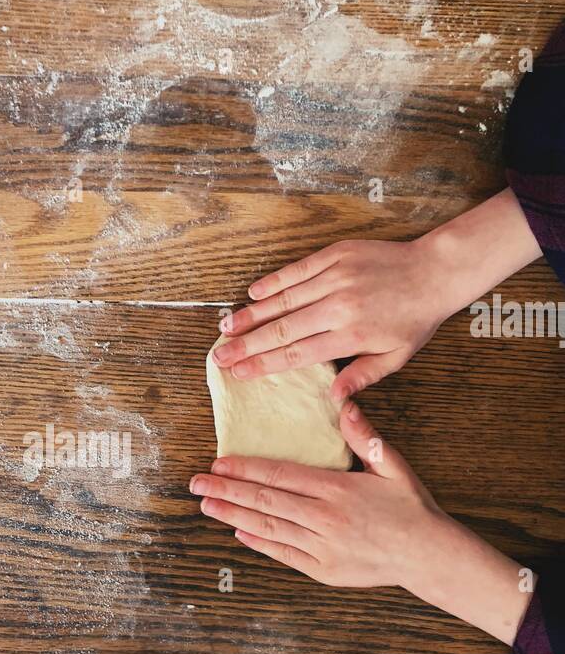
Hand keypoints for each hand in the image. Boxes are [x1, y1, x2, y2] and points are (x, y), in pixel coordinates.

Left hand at [190, 402, 529, 643]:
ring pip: (268, 528)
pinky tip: (239, 532)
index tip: (219, 462)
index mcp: (337, 489)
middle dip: (226, 491)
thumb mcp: (392, 465)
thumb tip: (345, 404)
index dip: (246, 469)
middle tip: (196, 483)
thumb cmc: (411, 508)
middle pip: (265, 501)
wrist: (428, 556)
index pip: (280, 475)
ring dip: (233, 516)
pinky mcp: (323, 570)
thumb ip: (365, 437)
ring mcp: (322, 547)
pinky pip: (284, 554)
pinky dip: (260, 543)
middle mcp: (324, 518)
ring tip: (206, 506)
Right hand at [211, 188, 541, 400]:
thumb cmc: (415, 319)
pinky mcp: (336, 255)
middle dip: (245, 344)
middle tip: (218, 355)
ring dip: (251, 314)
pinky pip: (297, 270)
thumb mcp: (395, 358)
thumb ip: (361, 376)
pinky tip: (253, 294)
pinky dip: (273, 282)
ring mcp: (336, 277)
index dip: (263, 365)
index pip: (296, 354)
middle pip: (281, 329)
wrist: (435, 271)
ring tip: (224, 327)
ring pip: (283, 299)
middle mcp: (339, 306)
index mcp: (351, 336)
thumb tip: (333, 398)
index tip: (238, 373)